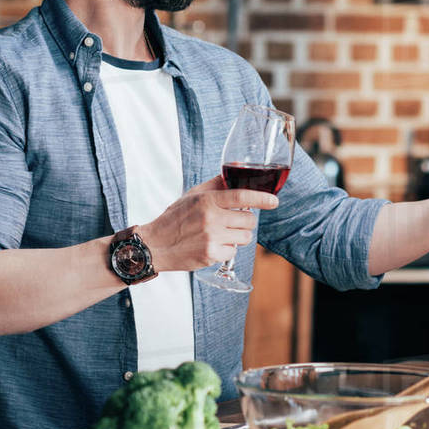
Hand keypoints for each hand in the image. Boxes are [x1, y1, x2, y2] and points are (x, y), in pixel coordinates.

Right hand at [139, 176, 277, 270]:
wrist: (154, 245)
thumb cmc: (174, 219)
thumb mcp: (192, 196)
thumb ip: (215, 185)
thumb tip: (235, 173)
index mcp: (207, 200)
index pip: (242, 196)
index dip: (262, 198)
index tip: (274, 201)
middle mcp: (211, 218)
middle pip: (249, 220)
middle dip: (244, 221)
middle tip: (231, 222)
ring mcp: (212, 238)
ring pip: (245, 237)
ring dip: (238, 237)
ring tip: (220, 234)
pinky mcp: (211, 255)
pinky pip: (233, 252)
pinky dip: (226, 250)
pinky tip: (212, 246)